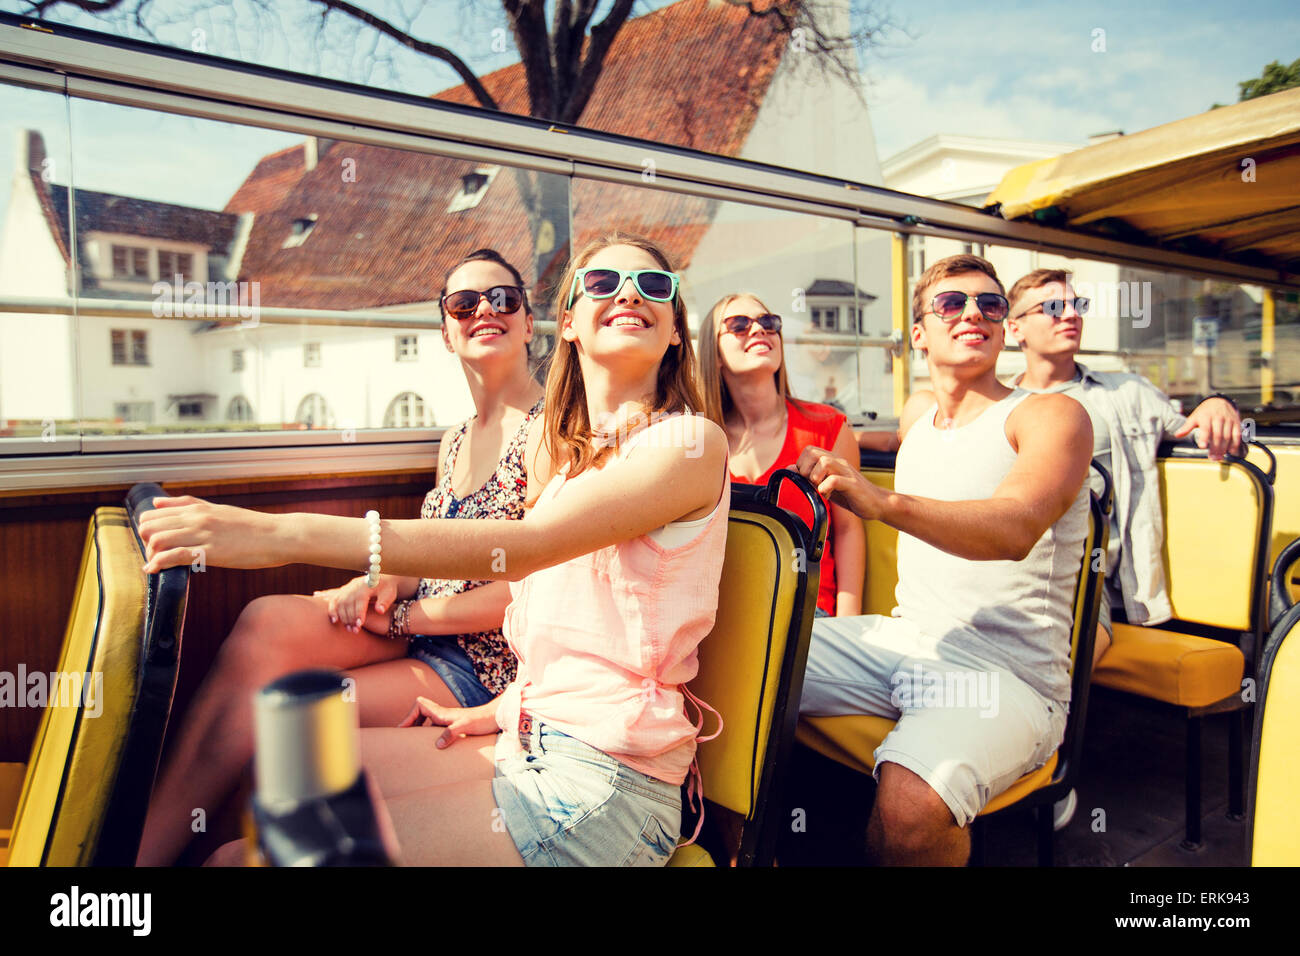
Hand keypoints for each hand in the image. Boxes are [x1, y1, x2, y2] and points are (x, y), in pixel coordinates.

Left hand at [139, 496, 280, 571]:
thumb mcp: (218, 509)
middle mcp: (196, 518)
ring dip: (151, 555)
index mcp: (197, 508)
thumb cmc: (252, 527)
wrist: (279, 535)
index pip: (153, 514)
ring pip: (157, 540)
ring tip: (159, 565)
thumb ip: (187, 505)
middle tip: (157, 556)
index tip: (157, 543)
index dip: (148, 531)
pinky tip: (155, 571)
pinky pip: (174, 556)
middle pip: (149, 526)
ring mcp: (203, 534)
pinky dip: (159, 564)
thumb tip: (157, 502)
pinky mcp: (210, 552)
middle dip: (145, 543)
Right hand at [313, 575, 399, 633]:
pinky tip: (334, 620)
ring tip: (348, 628)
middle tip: (354, 630)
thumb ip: (385, 602)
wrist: (382, 579)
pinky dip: (332, 610)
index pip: (360, 600)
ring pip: (339, 603)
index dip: (359, 613)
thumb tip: (380, 610)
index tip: (359, 624)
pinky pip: (334, 600)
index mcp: (366, 585)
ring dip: (342, 617)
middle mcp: (354, 586)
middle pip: (348, 603)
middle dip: (350, 618)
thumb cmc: (387, 589)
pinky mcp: (343, 591)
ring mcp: (347, 588)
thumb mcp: (390, 594)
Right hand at [398, 696, 497, 747]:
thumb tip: (437, 745)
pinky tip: (431, 745)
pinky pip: (435, 728)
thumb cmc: (482, 721)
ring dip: (418, 727)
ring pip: (427, 720)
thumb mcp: (465, 727)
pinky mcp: (454, 727)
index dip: (409, 715)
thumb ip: (451, 733)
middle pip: (420, 711)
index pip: (420, 705)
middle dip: (410, 721)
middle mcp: (443, 715)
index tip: (403, 728)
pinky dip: (428, 733)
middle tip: (403, 736)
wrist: (496, 718)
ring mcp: (448, 720)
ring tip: (412, 741)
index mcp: (442, 713)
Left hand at [795, 445, 885, 519]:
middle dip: (805, 470)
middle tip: (811, 484)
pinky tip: (828, 495)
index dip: (801, 465)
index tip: (806, 480)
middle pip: (812, 452)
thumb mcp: (826, 484)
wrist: (876, 503)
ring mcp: (846, 471)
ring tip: (820, 489)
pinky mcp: (852, 484)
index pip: (808, 450)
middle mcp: (838, 461)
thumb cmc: (850, 494)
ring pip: (824, 462)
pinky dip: (826, 488)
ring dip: (815, 478)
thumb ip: (810, 475)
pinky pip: (834, 479)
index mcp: (831, 459)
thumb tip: (790, 468)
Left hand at [1173, 397, 1241, 460]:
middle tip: (1212, 458)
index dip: (1204, 437)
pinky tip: (1231, 451)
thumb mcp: (1194, 417)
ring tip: (1219, 457)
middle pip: (1217, 435)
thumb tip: (1177, 435)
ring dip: (1224, 448)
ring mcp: (1228, 421)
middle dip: (1215, 448)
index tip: (1202, 446)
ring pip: (1228, 436)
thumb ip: (1187, 427)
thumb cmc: (1205, 412)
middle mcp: (1218, 418)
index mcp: (1206, 417)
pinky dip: (1235, 444)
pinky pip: (1237, 435)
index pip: (1205, 428)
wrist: (1220, 401)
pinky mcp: (1236, 423)